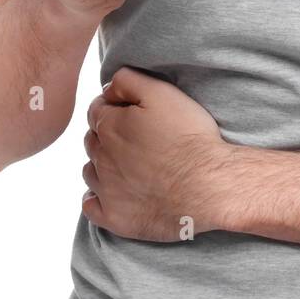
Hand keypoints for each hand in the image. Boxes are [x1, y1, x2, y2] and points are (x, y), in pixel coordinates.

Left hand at [81, 65, 231, 241]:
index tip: (130, 112)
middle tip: (134, 138)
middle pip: (92, 140)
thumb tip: (108, 87)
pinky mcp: (115, 218)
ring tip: (128, 165)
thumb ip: (128, 81)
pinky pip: (91, 207)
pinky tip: (112, 193)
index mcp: (110, 127)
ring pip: (90, 171)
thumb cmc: (189, 138)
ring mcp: (106, 191)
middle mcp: (101, 158)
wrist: (209, 186)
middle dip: (106, 135)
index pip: (96, 111)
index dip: (113, 108)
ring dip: (102, 165)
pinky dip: (96, 198)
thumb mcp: (162, 93)